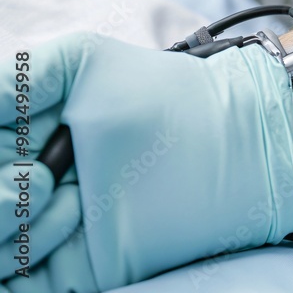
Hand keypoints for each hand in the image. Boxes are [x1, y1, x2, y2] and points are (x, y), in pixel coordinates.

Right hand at [1, 34, 292, 291]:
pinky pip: (18, 287)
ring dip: (6, 224)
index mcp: (17, 139)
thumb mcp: (84, 62)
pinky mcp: (75, 270)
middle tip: (34, 178)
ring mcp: (47, 231)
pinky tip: (65, 225)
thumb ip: (21, 76)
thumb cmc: (162, 93)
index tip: (12, 141)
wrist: (230, 140)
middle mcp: (25, 185)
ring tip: (61, 197)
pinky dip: (16, 269)